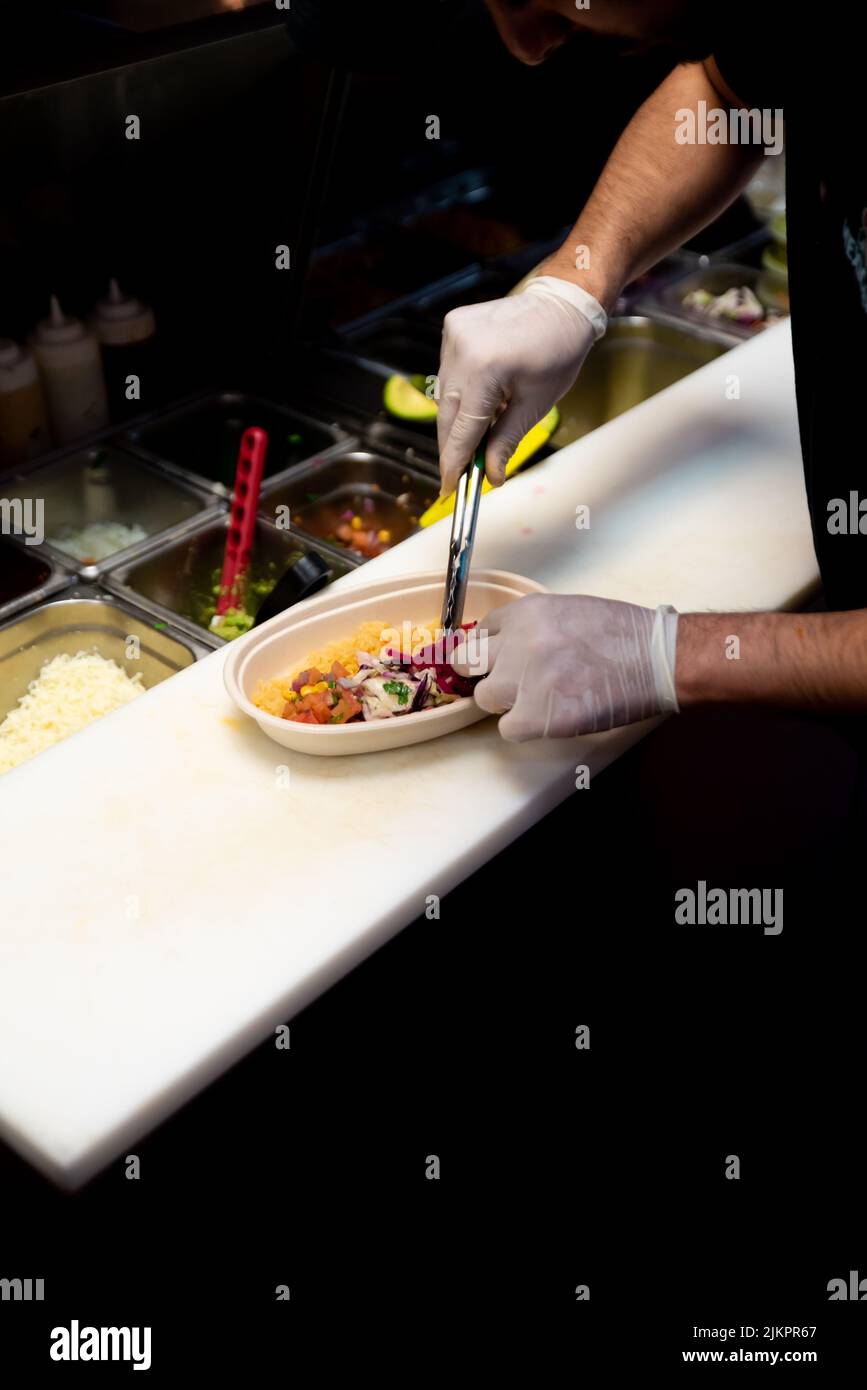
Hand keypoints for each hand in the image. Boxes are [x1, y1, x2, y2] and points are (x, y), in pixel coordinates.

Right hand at [436, 276, 606, 496]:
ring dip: (458, 418)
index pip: (462, 429)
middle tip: (460, 473)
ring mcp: (453, 334)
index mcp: (485, 368)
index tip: (450, 489)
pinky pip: (448, 372)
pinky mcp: (451, 326)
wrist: (561, 304)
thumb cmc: (557, 353)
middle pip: (447, 414)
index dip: (454, 463)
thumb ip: (506, 441)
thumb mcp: (536, 404)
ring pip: (444, 394)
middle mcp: (461, 348)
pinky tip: (479, 395)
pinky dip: (459, 391)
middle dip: (454, 446)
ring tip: (477, 433)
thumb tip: (490, 476)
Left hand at [453, 594, 679, 739]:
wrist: (656, 658)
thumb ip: (534, 625)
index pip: (481, 632)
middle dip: (485, 673)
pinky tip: (549, 718)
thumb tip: (509, 645)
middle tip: (508, 683)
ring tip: (538, 701)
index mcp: (525, 612)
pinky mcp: (537, 715)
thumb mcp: (569, 610)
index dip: (493, 649)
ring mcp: (524, 679)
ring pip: (483, 697)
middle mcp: (517, 642)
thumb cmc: (623, 634)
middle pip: (467, 662)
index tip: (505, 659)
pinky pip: (506, 729)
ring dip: (505, 703)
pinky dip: (524, 728)